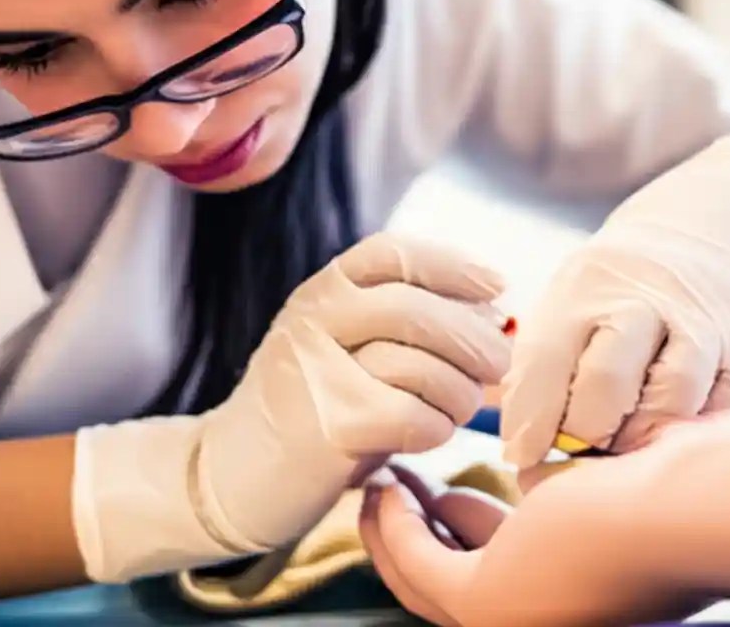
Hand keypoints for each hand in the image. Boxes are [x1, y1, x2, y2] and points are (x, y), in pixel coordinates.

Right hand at [75, 233, 511, 580]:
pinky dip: (436, 429)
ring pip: (423, 367)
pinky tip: (426, 435)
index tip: (496, 287)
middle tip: (499, 364)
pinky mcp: (329, 425)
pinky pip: (414, 417)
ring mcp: (316, 370)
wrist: (231, 476)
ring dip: (459, 393)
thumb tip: (497, 314)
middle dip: (473, 337)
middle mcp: (314, 318)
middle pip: (417, 309)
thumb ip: (409, 324)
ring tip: (458, 407)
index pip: (396, 253)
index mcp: (323, 290)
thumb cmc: (314, 409)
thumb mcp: (350, 347)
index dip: (454, 266)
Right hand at [361, 359, 729, 626]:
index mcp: (591, 596)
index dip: (474, 538)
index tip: (450, 501)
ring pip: (431, 586)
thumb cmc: (701, 487)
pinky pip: (418, 570)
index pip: (517, 575)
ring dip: (398, 538)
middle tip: (400, 495)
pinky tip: (381, 490)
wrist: (711, 510)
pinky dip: (392, 533)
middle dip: (429, 539)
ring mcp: (524, 622)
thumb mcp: (646, 477)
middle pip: (465, 586)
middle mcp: (555, 619)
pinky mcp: (492, 605)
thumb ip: (620, 476)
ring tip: (380, 489)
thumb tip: (631, 448)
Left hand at [501, 135, 729, 466]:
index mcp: (587, 285)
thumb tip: (524, 451)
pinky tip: (673, 429)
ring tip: (627, 441)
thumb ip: (549, 363)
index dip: (530, 422)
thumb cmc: (635, 285)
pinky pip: (717, 413)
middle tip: (578, 450)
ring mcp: (703, 326)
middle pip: (605, 383)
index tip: (523, 457)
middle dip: (584, 434)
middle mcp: (645, 300)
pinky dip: (689, 433)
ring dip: (639, 440)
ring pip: (667, 404)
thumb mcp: (582, 295)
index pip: (546, 361)